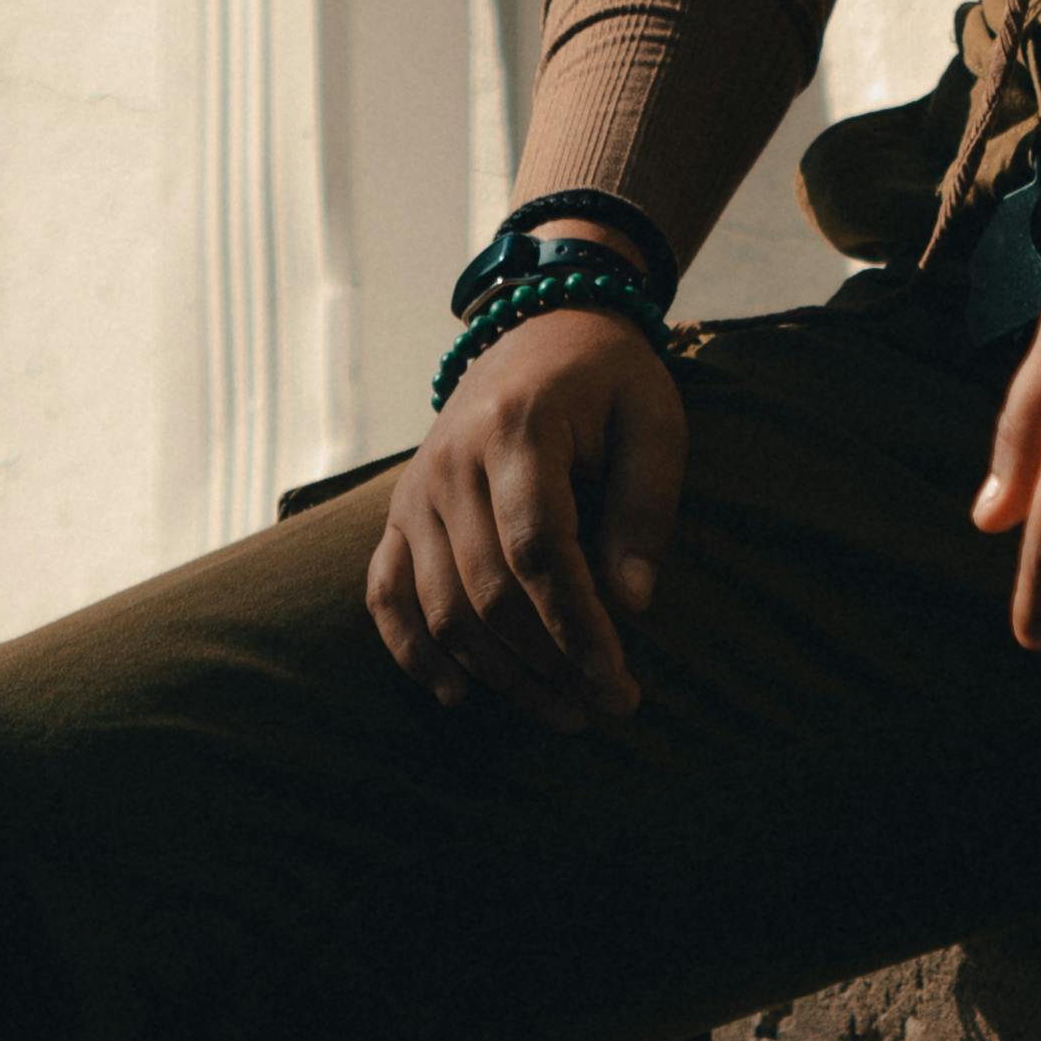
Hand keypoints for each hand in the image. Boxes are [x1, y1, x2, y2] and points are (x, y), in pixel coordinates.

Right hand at [369, 302, 685, 727]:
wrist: (538, 328)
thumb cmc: (609, 380)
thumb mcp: (653, 421)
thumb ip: (646, 508)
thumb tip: (631, 607)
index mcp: (518, 429)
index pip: (539, 550)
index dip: (578, 627)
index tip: (619, 685)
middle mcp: (452, 462)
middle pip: (488, 591)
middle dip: (550, 663)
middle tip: (607, 708)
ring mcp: (415, 490)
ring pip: (442, 607)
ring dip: (499, 674)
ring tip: (561, 711)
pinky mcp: (398, 513)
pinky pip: (386, 595)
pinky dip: (413, 653)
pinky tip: (459, 695)